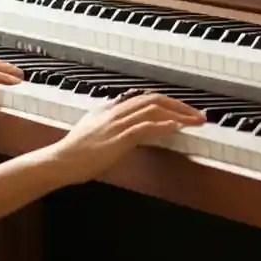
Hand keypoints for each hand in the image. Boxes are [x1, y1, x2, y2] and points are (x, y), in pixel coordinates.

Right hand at [44, 89, 204, 184]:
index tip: (185, 111)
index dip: (169, 102)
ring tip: (195, 121)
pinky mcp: (117, 139)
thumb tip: (123, 118)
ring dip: (178, 114)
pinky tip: (175, 127)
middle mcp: (116, 112)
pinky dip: (162, 125)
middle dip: (180, 106)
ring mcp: (117, 124)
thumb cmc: (75, 151)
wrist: (61, 161)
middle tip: (199, 116)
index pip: (145, 98)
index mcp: (111, 109)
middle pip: (154, 100)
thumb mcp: (93, 128)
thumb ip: (108, 119)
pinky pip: (143, 128)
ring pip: (152, 110)